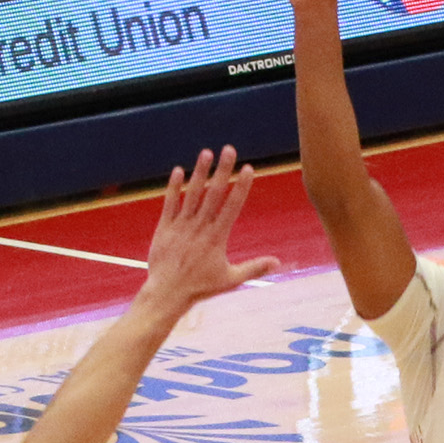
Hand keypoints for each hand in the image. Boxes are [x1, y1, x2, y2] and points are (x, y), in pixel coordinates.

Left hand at [137, 146, 278, 312]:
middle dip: (222, 170)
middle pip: (213, 193)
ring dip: (200, 172)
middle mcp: (200, 227)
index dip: (241, 186)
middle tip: (229, 149)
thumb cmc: (201, 287)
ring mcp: (181, 226)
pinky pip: (170, 203)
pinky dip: (174, 187)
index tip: (248, 169)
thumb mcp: (231, 279)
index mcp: (217, 237)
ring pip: (192, 194)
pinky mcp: (165, 228)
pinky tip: (178, 171)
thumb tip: (278, 262)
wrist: (167, 293)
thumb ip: (254, 267)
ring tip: (206, 152)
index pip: (232, 206)